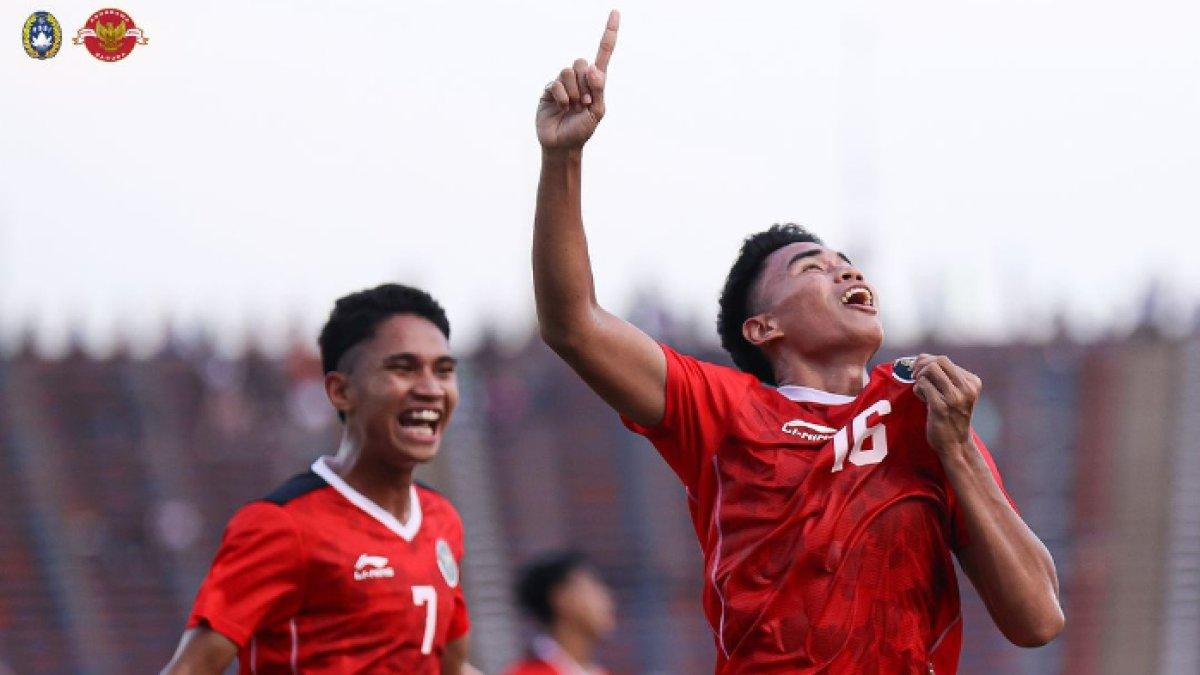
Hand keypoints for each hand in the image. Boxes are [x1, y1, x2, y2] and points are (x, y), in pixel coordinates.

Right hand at [537, 10, 619, 151]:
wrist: (562, 145)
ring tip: (573, 107)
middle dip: (585, 83)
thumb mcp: (597, 112)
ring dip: (573, 92)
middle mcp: (579, 79)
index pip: (603, 53)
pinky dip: (562, 97)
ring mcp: (563, 84)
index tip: (615, 13)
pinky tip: (562, 108)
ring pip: (568, 72)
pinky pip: (556, 84)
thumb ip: (599, 90)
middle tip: (585, 102)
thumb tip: (593, 68)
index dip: (609, 33)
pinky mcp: (549, 90)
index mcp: (595, 82)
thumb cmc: (582, 130)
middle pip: (581, 62)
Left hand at [911, 354, 981, 455]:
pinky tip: (923, 400)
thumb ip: (943, 375)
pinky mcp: (942, 408)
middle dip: (921, 366)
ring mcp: (955, 398)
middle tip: (915, 376)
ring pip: (929, 371)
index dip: (926, 361)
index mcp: (973, 382)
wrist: (955, 444)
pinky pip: (922, 386)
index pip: (944, 360)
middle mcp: (967, 389)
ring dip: (919, 378)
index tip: (918, 371)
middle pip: (937, 361)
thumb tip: (921, 357)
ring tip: (922, 390)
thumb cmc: (951, 416)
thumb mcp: (956, 393)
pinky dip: (918, 390)